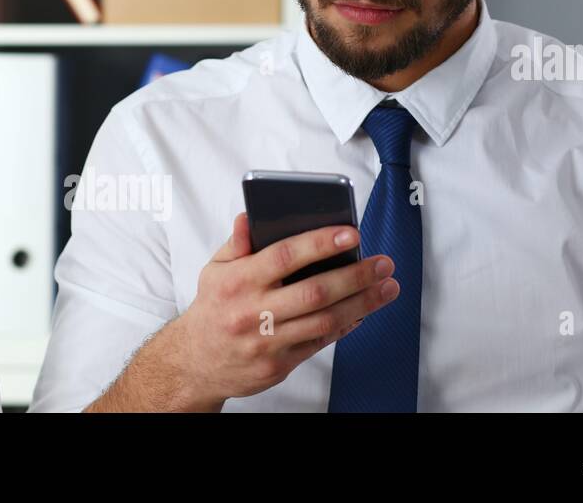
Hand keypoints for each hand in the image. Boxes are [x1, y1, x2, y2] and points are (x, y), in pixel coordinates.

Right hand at [91, 213, 398, 411]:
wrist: (195, 363)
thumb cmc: (212, 309)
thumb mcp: (214, 270)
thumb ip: (236, 243)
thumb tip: (250, 217)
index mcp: (237, 281)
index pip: (283, 256)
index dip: (319, 243)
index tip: (351, 234)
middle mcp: (252, 312)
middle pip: (314, 292)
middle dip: (356, 276)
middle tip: (383, 264)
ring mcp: (266, 342)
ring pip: (325, 321)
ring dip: (362, 303)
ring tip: (387, 287)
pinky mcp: (278, 365)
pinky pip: (320, 343)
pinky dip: (346, 326)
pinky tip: (363, 311)